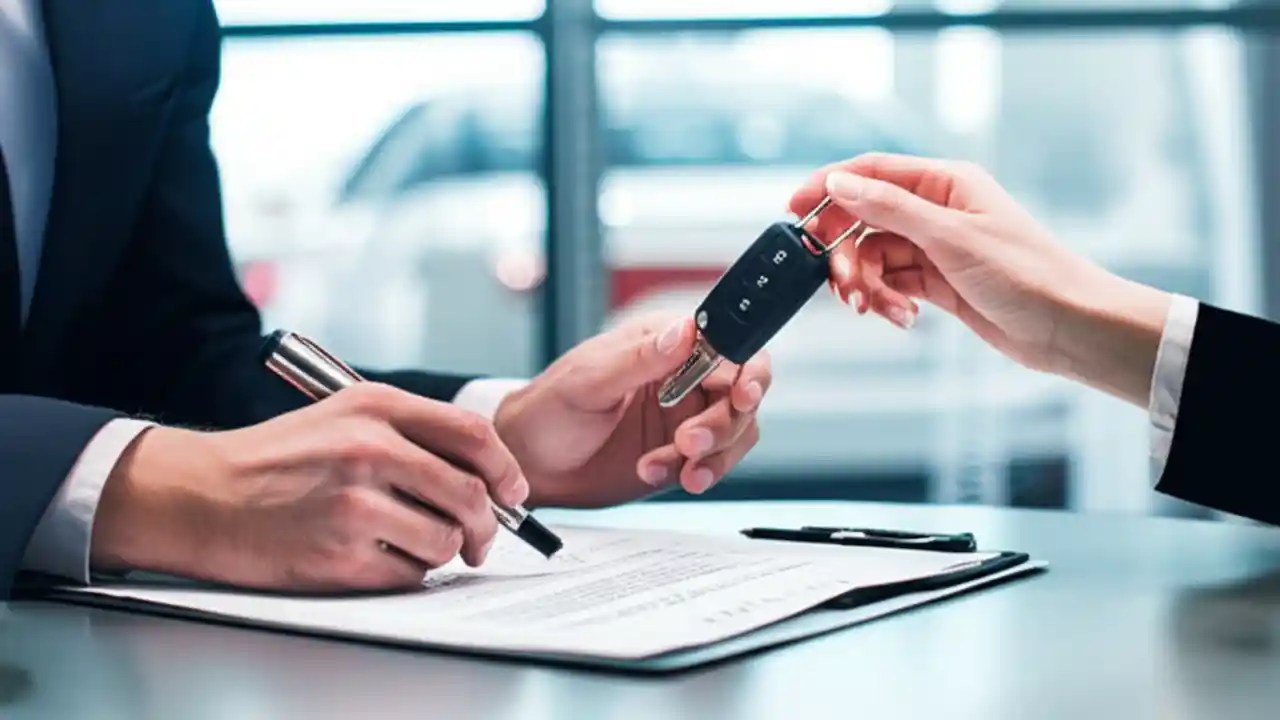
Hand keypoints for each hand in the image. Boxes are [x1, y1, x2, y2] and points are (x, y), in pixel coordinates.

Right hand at [91, 384, 528, 591]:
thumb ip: (414, 434)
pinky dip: (406, 573)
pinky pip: (409, 574)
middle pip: (470, 494)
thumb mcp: (345, 416)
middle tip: (482, 538)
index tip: (513, 493)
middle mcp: (370, 449)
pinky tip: (377, 558)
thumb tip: (486, 475)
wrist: (202, 494)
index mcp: (377, 408)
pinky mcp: (340, 555)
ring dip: (442, 551)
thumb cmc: (278, 458)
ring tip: (414, 545)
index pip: (475, 435)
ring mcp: (355, 503)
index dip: (506, 469)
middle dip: (488, 526)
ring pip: (445, 539)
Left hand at [495, 315, 770, 507]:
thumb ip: (640, 359)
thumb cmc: (548, 411)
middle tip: (689, 443)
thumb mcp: (589, 380)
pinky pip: (713, 462)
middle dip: (723, 423)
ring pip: (736, 431)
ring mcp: (686, 416)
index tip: (743, 396)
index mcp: (665, 342)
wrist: (531, 465)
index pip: (728, 345)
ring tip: (677, 467)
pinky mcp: (683, 454)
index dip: (748, 369)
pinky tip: (662, 474)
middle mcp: (684, 376)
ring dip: (715, 454)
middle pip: (740, 394)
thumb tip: (683, 331)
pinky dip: (699, 473)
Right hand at [789, 152, 1171, 405]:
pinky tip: (901, 317)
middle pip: (865, 219)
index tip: (794, 209)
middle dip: (846, 251)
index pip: (871, 172)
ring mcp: (936, 247)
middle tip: (841, 282)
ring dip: (866, 284)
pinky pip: (892, 284)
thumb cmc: (1027, 273)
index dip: (828, 186)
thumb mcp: (951, 237)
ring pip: (875, 257)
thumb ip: (890, 209)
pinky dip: (888, 300)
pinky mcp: (938, 282)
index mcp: (945, 182)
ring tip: (874, 308)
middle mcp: (937, 210)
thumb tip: (840, 182)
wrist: (1068, 326)